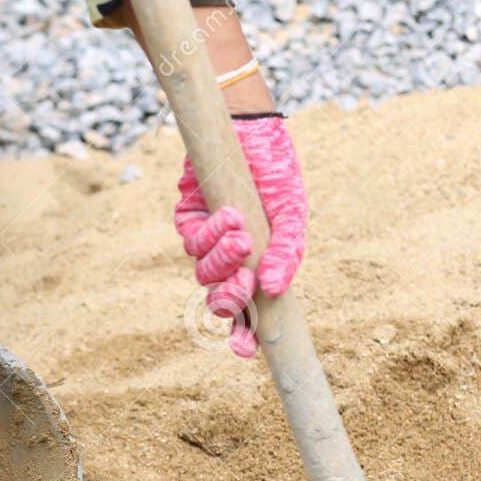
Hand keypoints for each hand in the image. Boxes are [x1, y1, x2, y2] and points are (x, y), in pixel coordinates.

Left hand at [173, 115, 307, 357]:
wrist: (252, 129)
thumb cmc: (278, 175)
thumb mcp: (293, 215)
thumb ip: (287, 254)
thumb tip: (273, 290)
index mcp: (259, 268)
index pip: (248, 314)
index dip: (245, 336)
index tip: (247, 351)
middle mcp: (231, 262)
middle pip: (220, 303)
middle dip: (229, 299)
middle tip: (242, 284)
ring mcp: (208, 243)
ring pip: (203, 273)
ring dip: (222, 259)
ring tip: (242, 234)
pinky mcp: (188, 219)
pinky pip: (192, 241)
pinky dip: (211, 233)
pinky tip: (229, 214)